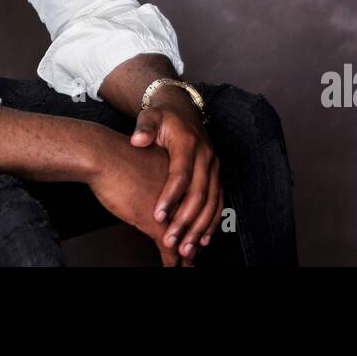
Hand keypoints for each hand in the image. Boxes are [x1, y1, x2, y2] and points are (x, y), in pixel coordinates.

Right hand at [86, 132, 187, 266]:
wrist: (104, 157)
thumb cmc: (117, 155)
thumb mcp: (145, 161)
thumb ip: (154, 173)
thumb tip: (150, 182)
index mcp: (179, 177)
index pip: (196, 202)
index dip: (198, 219)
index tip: (197, 230)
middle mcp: (181, 194)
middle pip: (195, 223)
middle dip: (194, 240)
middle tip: (194, 252)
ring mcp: (171, 210)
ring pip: (185, 239)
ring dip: (186, 254)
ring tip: (187, 264)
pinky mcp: (156, 223)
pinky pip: (170, 249)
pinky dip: (171, 261)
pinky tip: (170, 267)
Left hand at [129, 96, 221, 266]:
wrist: (183, 108)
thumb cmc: (161, 117)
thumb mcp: (150, 116)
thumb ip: (143, 128)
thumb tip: (137, 140)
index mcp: (188, 143)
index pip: (180, 175)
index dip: (170, 197)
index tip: (157, 216)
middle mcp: (206, 155)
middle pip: (199, 193)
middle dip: (185, 221)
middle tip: (170, 241)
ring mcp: (214, 166)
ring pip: (212, 202)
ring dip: (200, 228)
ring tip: (187, 248)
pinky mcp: (217, 174)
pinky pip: (219, 201)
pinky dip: (213, 222)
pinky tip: (204, 240)